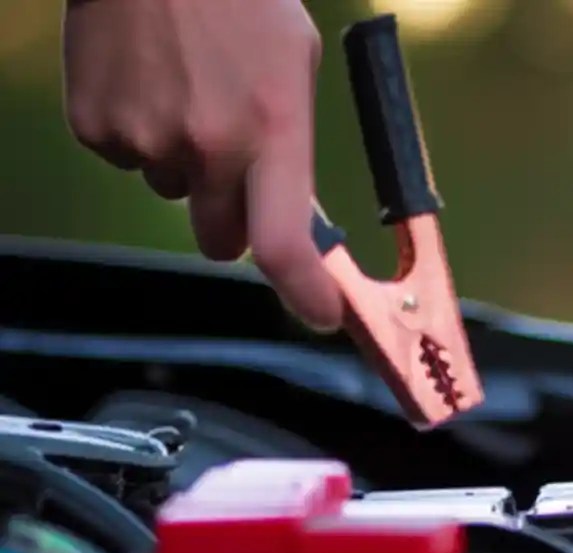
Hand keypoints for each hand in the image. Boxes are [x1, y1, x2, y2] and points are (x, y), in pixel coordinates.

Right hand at [62, 0, 342, 330]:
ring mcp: (147, 140)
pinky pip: (129, 160)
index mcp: (271, 131)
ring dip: (186, 163)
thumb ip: (290, 145)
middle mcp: (209, 146)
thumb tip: (294, 212)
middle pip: (222, 239)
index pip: (283, 244)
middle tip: (235, 163)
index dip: (305, 293)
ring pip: (174, 194)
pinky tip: (151, 80)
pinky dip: (141, 133)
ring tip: (190, 89)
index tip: (323, 314)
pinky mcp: (98, 128)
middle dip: (233, 217)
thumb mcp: (294, 67)